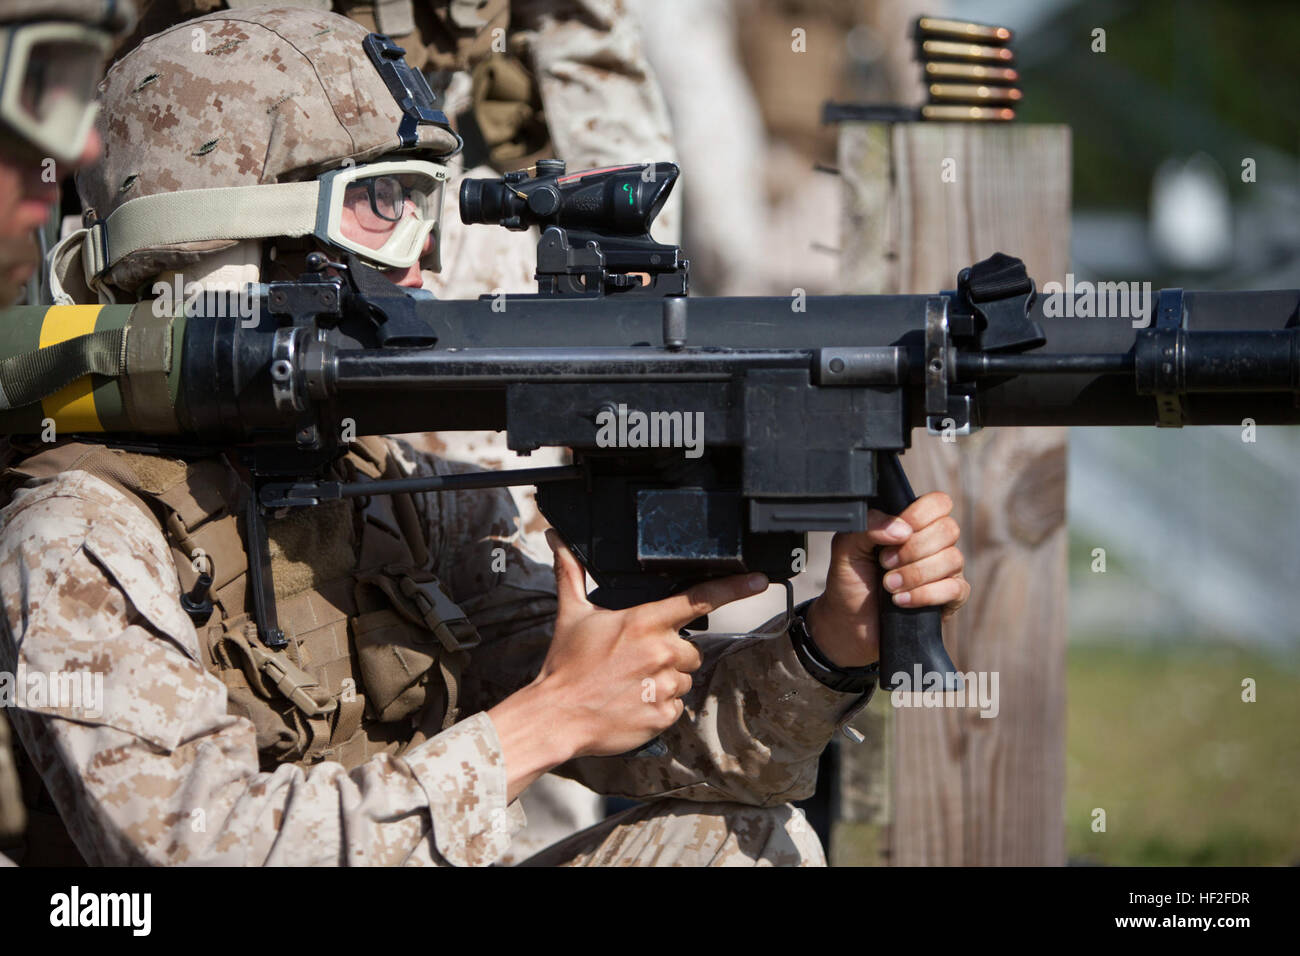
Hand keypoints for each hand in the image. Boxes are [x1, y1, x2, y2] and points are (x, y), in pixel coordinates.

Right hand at [531, 529, 766, 757]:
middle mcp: (660, 651)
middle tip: (636, 661)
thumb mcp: (572, 614)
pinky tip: (633, 702)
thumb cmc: (565, 666)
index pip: (699, 598)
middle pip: (691, 649)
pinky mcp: (663, 715)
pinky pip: (676, 706)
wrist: (556, 717)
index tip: (759, 580)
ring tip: (630, 683)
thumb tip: (556, 538)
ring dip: (665, 681)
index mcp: (644, 621)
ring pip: (684, 678)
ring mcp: (664, 685)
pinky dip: (659, 706)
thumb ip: (571, 573)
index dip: (734, 587)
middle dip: (671, 654)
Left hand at [806, 491, 969, 667]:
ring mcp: (945, 571)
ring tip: (888, 585)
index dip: (920, 515)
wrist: (849, 624)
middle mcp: (934, 543)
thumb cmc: (851, 581)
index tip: (896, 534)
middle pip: (949, 529)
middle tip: (884, 563)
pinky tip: (901, 601)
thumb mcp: (846, 548)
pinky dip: (925, 594)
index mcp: (913, 524)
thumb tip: (902, 529)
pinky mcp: (951, 598)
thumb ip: (867, 526)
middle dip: (913, 549)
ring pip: (953, 559)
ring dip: (915, 574)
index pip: (939, 503)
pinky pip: (955, 589)